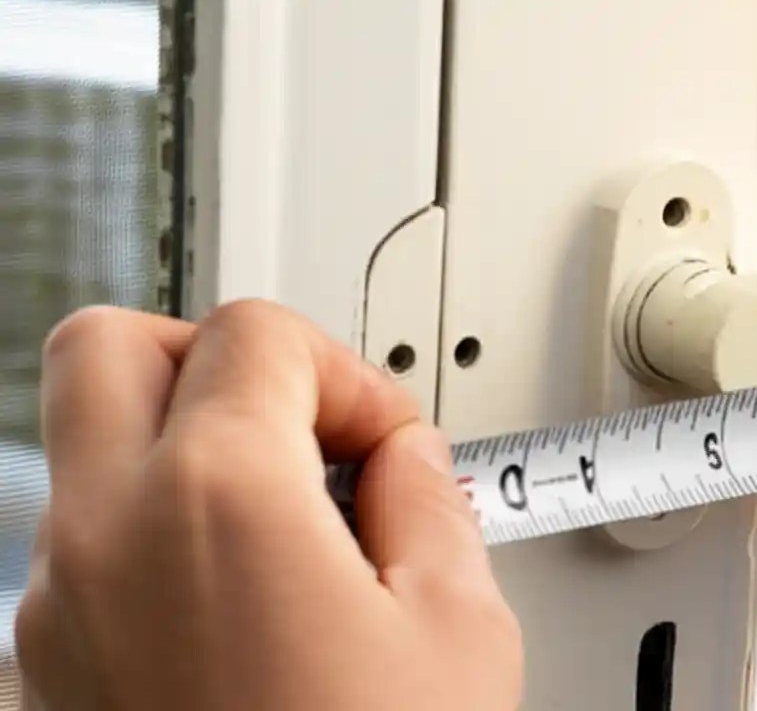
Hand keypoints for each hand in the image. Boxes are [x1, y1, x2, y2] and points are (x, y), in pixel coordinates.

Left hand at [16, 301, 521, 709]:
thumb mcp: (458, 631)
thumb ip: (429, 503)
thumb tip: (403, 465)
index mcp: (215, 502)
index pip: (257, 335)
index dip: (345, 369)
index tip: (387, 440)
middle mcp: (103, 545)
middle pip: (110, 348)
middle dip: (216, 358)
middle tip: (298, 422)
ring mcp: (52, 616)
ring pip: (90, 455)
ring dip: (185, 451)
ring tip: (290, 530)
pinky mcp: (44, 681)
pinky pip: (85, 555)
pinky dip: (157, 541)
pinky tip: (247, 610)